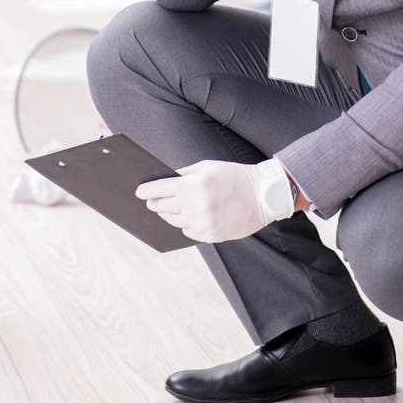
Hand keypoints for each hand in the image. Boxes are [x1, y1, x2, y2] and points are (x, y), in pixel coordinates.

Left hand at [135, 158, 293, 243]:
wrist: (263, 195)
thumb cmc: (234, 176)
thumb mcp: (207, 167)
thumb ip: (184, 173)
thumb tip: (164, 180)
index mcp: (194, 185)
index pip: (160, 189)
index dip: (146, 191)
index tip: (138, 192)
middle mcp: (196, 205)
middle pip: (163, 207)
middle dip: (154, 203)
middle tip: (150, 201)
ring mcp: (203, 222)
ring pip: (173, 221)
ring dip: (167, 214)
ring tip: (165, 209)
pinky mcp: (211, 235)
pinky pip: (187, 231)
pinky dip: (184, 224)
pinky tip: (187, 218)